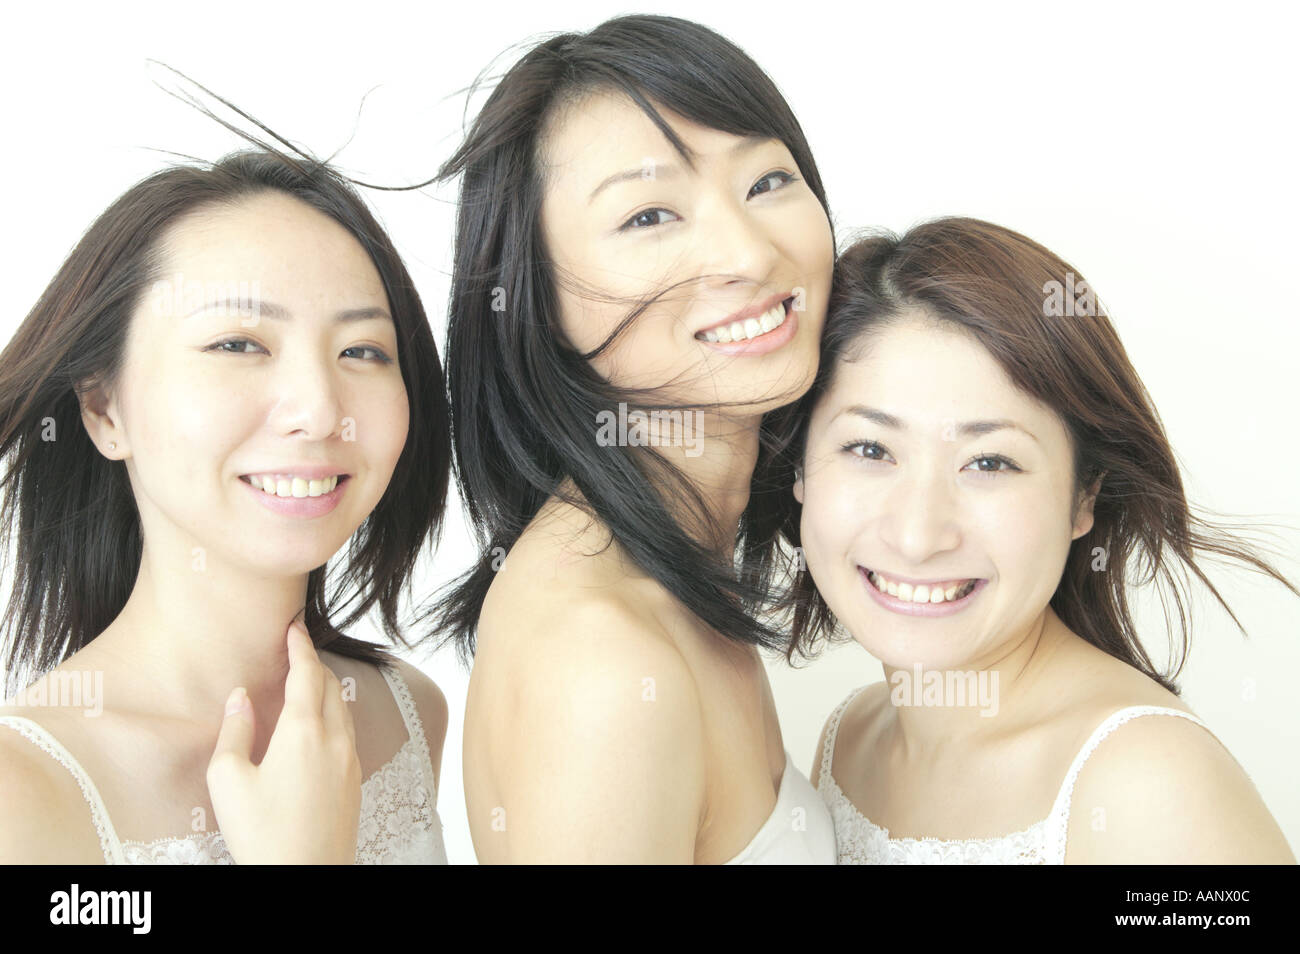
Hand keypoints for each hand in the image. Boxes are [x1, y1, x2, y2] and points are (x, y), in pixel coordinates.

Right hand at [206, 618, 361, 863]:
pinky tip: (319, 726)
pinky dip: (334, 714)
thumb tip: (240, 698)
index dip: (300, 646)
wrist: (306, 876)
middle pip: (330, 685)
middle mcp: (335, 739)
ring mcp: (350, 760)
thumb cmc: (263, 834)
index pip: (307, 672)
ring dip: (327, 688)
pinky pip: (347, 732)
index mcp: (304, 731)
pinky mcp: (354, 781)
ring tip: (306, 683)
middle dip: (314, 663)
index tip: (295, 627)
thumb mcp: (228, 781)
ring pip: (343, 708)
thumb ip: (234, 732)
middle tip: (297, 650)